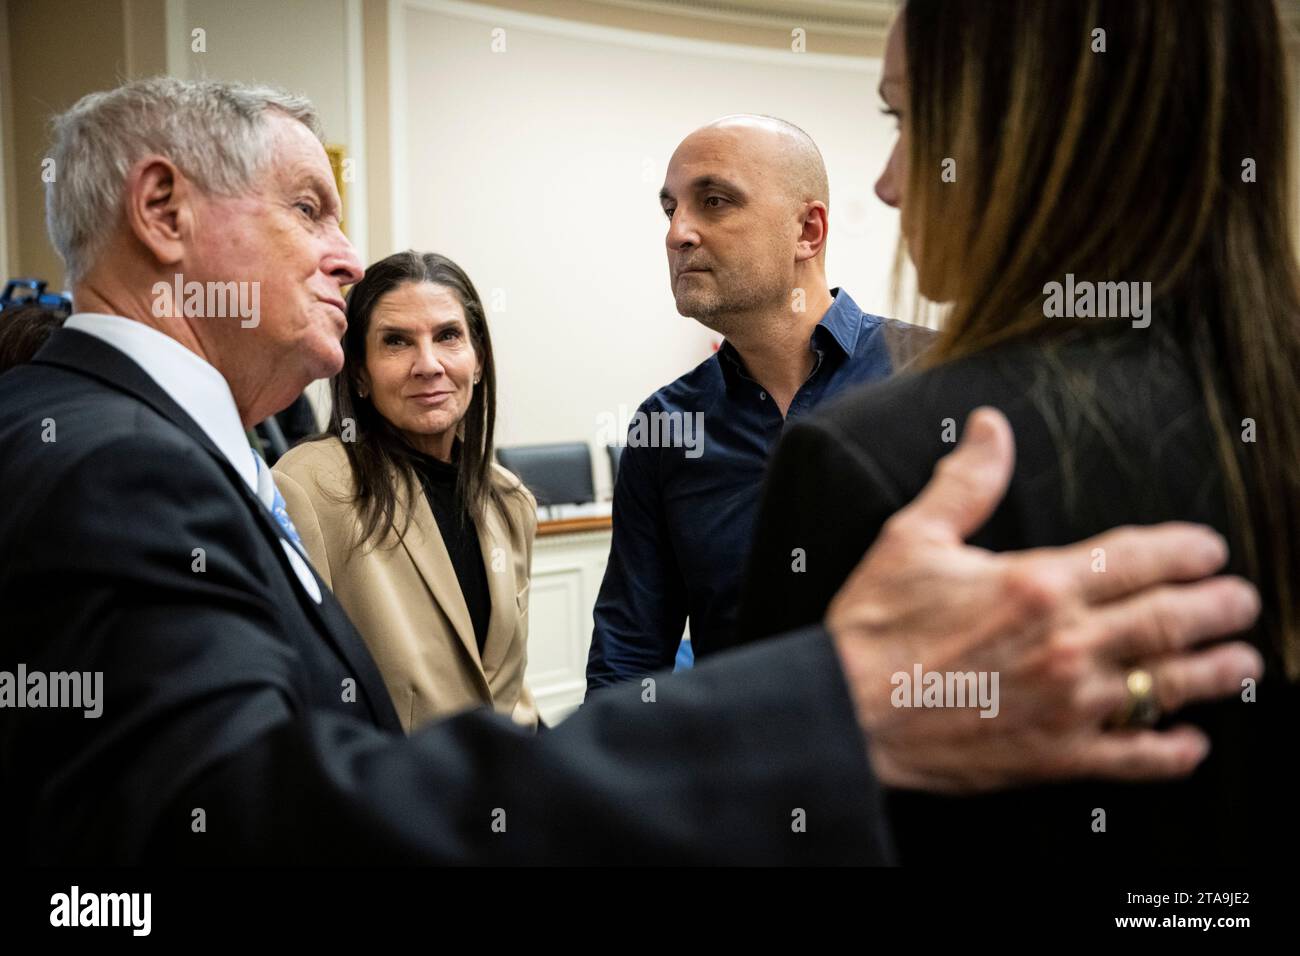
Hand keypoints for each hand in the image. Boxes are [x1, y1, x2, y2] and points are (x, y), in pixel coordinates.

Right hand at [826, 407, 1261, 792]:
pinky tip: (1192, 743)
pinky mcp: (1057, 756)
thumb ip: (966, 482)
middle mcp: (1068, 642)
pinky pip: (1135, 757)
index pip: (1140, 557)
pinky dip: (1172, 751)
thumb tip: (992, 426)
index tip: (1209, 549)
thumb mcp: (912, 539)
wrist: (845, 713)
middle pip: (1172, 620)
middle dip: (1220, 606)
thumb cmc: (875, 626)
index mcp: (1039, 582)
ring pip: (1170, 686)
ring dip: (1217, 672)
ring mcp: (1069, 704)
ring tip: (1242, 661)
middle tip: (1243, 600)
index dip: (1187, 550)